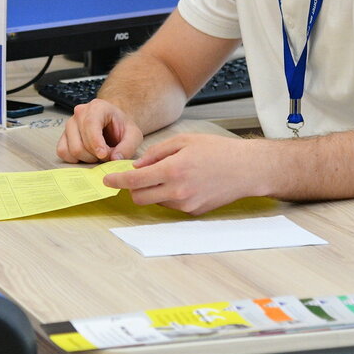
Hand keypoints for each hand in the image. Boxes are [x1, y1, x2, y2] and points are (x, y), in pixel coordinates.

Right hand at [57, 98, 143, 163]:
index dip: (95, 143)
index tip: (104, 155)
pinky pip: (63, 152)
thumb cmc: (122, 127)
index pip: (90, 125)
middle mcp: (79, 113)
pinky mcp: (64, 136)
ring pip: (72, 149)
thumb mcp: (134, 135)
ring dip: (87, 158)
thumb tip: (115, 158)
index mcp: (97, 107)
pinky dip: (75, 159)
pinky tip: (87, 156)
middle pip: (80, 143)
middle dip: (95, 155)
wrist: (113, 123)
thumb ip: (128, 147)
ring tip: (99, 155)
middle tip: (107, 155)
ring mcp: (69, 124)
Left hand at [102, 133, 261, 213]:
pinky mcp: (194, 212)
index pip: (134, 181)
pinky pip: (170, 206)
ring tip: (166, 174)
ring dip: (151, 191)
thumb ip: (157, 153)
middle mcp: (178, 192)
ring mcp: (186, 205)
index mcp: (173, 171)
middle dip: (131, 188)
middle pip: (139, 198)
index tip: (106, 180)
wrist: (247, 169)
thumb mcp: (184, 141)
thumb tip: (137, 166)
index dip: (116, 181)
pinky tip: (179, 182)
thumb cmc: (218, 151)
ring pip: (154, 202)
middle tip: (135, 175)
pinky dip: (166, 195)